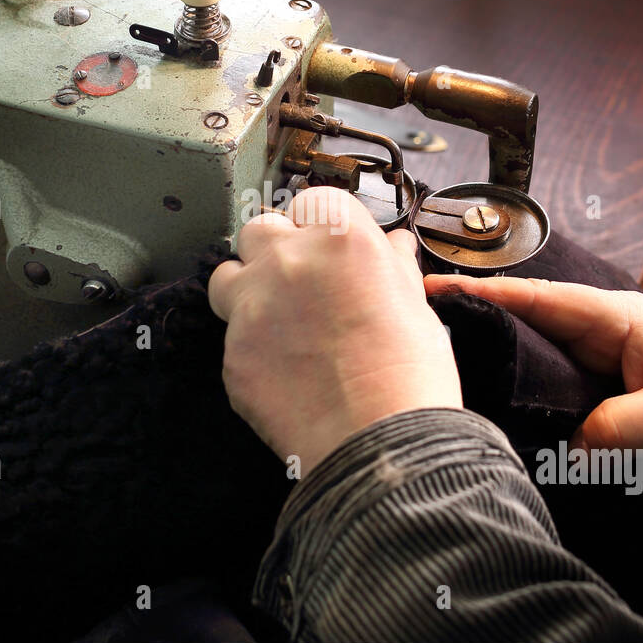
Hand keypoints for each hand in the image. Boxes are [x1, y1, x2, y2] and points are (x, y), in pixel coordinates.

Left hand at [209, 187, 461, 474]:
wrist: (380, 441)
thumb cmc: (411, 373)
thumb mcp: (415, 305)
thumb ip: (392, 265)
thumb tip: (393, 244)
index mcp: (339, 237)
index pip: (312, 201)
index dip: (320, 225)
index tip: (328, 246)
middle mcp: (288, 260)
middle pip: (259, 229)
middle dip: (276, 249)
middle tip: (301, 283)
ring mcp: (252, 306)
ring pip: (226, 275)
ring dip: (246, 288)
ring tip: (278, 320)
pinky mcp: (232, 353)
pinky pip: (232, 336)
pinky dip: (252, 346)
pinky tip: (284, 370)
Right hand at [423, 275, 642, 467]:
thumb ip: (618, 430)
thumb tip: (563, 446)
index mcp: (612, 318)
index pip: (533, 298)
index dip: (479, 294)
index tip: (426, 290)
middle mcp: (596, 332)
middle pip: (516, 320)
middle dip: (467, 322)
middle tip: (410, 333)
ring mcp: (593, 361)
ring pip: (525, 355)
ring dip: (487, 360)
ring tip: (431, 369)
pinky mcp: (595, 392)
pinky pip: (542, 388)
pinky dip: (512, 394)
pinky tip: (484, 409)